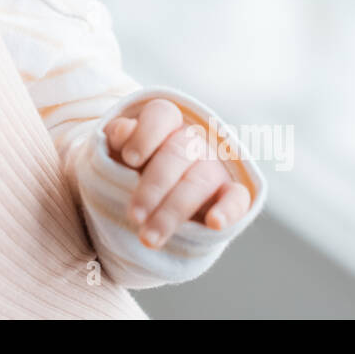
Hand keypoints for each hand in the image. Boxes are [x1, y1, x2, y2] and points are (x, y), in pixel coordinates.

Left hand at [104, 98, 251, 248]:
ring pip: (199, 182)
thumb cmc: (132, 169)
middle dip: (153, 187)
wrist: (152, 199)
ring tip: (149, 238)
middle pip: (177, 154)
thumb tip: (124, 129)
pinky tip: (214, 223)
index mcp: (165, 124)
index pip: (162, 115)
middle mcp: (193, 141)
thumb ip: (118, 138)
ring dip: (173, 211)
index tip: (129, 159)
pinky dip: (229, 210)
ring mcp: (214, 167)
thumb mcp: (116, 151)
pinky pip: (238, 199)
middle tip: (134, 216)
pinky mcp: (231, 195)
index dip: (146, 135)